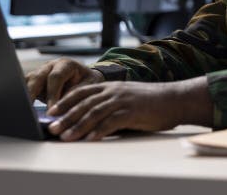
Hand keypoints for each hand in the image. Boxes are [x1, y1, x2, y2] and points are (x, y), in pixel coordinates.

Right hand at [25, 58, 104, 108]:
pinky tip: (22, 110)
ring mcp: (40, 72)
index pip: (55, 77)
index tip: (51, 110)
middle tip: (29, 111)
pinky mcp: (34, 81)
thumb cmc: (88, 82)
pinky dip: (23, 98)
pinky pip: (24, 87)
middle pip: (36, 77)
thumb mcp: (88, 86)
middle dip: (31, 94)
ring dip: (25, 96)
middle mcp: (50, 66)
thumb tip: (62, 108)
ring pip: (27, 81)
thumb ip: (75, 95)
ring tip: (22, 111)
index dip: (52, 94)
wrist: (85, 77)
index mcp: (65, 64)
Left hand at [46, 76, 211, 140]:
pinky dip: (99, 131)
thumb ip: (110, 105)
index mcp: (111, 86)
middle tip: (53, 128)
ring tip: (66, 137)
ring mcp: (122, 100)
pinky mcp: (132, 112)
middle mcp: (114, 91)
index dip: (65, 101)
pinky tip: (90, 139)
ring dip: (78, 126)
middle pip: (84, 103)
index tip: (52, 112)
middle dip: (66, 116)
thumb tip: (92, 120)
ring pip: (94, 112)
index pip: (82, 92)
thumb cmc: (151, 102)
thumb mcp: (127, 98)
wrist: (174, 99)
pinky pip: (111, 122)